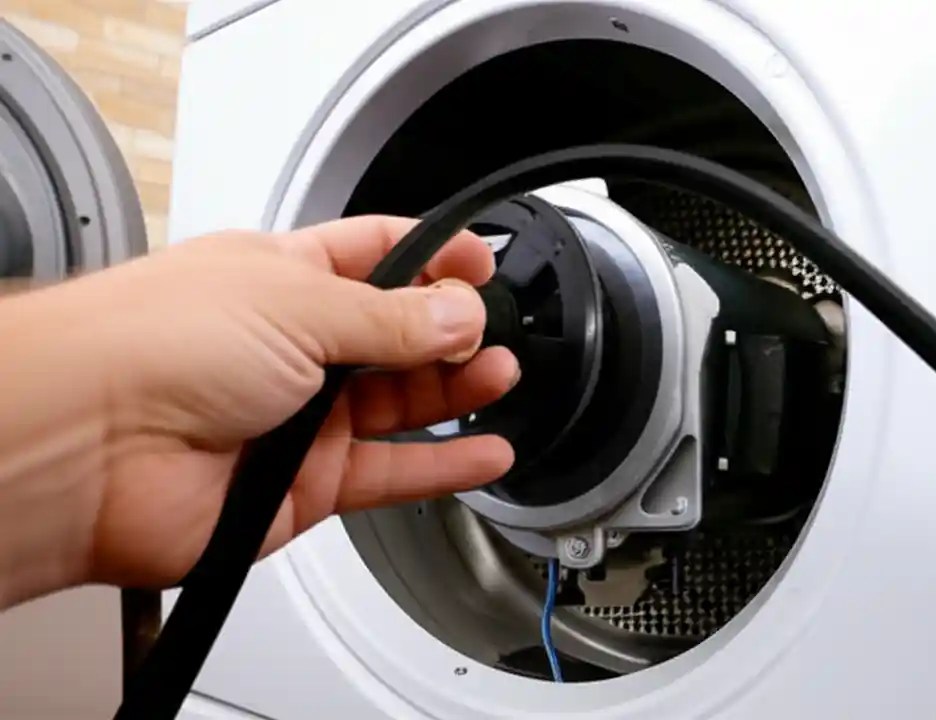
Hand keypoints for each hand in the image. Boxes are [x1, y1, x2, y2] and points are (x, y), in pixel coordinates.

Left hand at [0, 217, 517, 606]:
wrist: (89, 448)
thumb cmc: (152, 345)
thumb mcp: (297, 302)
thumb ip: (391, 318)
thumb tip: (457, 313)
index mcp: (283, 276)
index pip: (376, 256)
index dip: (432, 258)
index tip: (483, 266)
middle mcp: (293, 346)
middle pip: (398, 334)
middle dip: (453, 329)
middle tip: (491, 334)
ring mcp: (301, 416)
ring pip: (401, 403)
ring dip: (456, 390)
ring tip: (499, 379)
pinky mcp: (306, 483)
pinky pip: (392, 472)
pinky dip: (443, 466)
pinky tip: (483, 452)